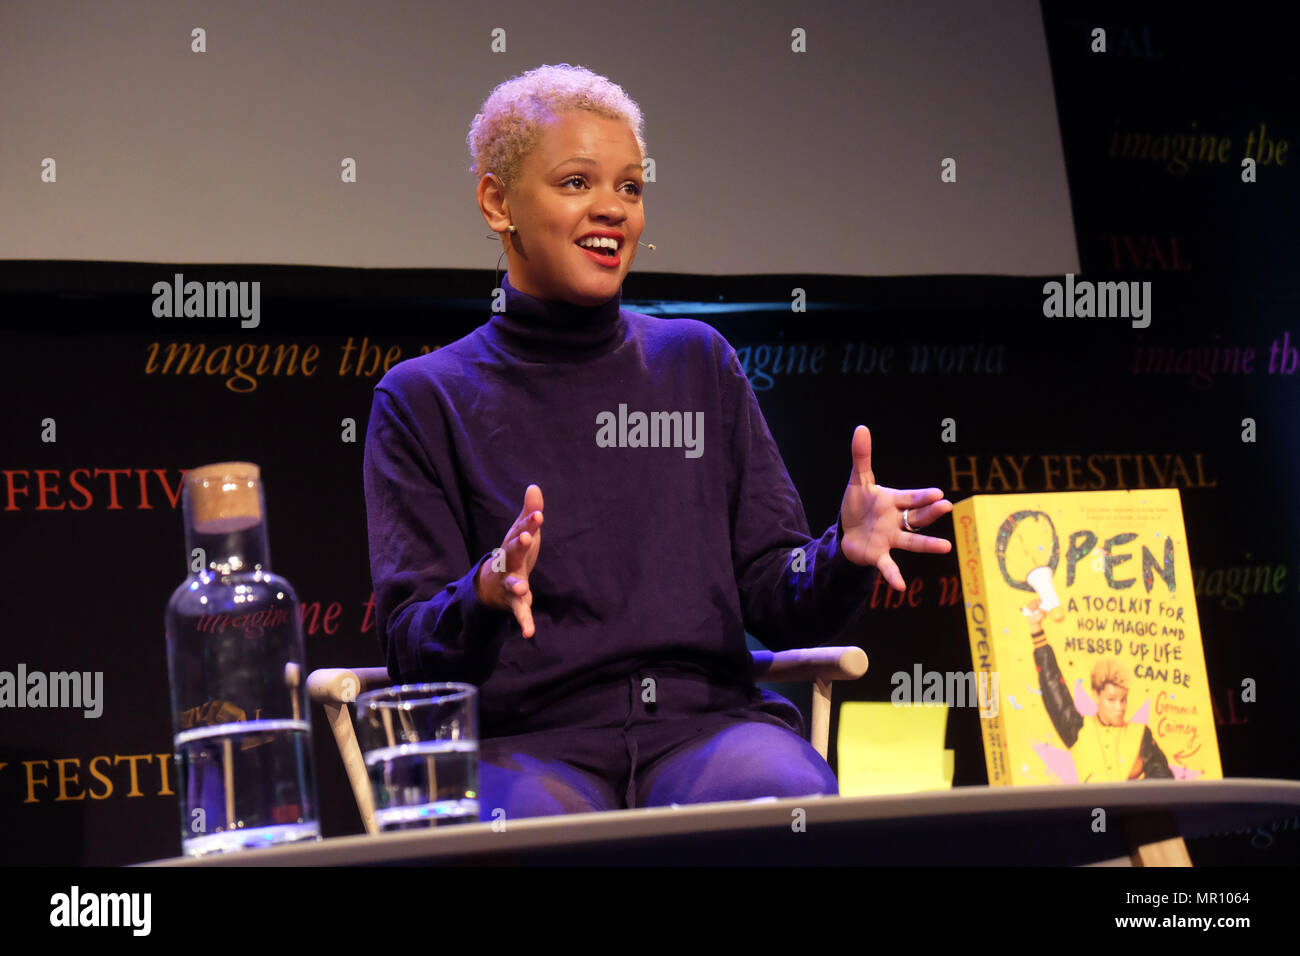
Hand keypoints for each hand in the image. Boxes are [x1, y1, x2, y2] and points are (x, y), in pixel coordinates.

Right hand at [476, 484, 542, 637]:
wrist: (490, 584)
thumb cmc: (511, 554)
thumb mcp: (520, 533)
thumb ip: (529, 513)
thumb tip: (534, 486)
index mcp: (512, 545)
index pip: (520, 531)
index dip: (529, 523)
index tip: (538, 514)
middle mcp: (507, 563)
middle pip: (512, 554)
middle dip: (518, 546)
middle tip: (526, 537)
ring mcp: (509, 583)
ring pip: (512, 584)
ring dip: (517, 585)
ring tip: (523, 588)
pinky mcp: (514, 602)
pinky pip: (519, 613)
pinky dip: (524, 623)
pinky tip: (530, 634)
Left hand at [838, 425, 951, 590]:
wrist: (847, 531)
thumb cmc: (859, 505)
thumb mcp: (858, 481)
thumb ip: (861, 457)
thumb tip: (861, 428)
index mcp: (894, 501)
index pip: (911, 498)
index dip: (922, 496)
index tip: (938, 493)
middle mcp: (897, 521)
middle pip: (917, 517)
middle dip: (930, 513)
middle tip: (946, 507)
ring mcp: (890, 539)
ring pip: (911, 541)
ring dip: (927, 545)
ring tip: (946, 547)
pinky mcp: (879, 555)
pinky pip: (889, 566)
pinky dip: (894, 576)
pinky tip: (901, 587)